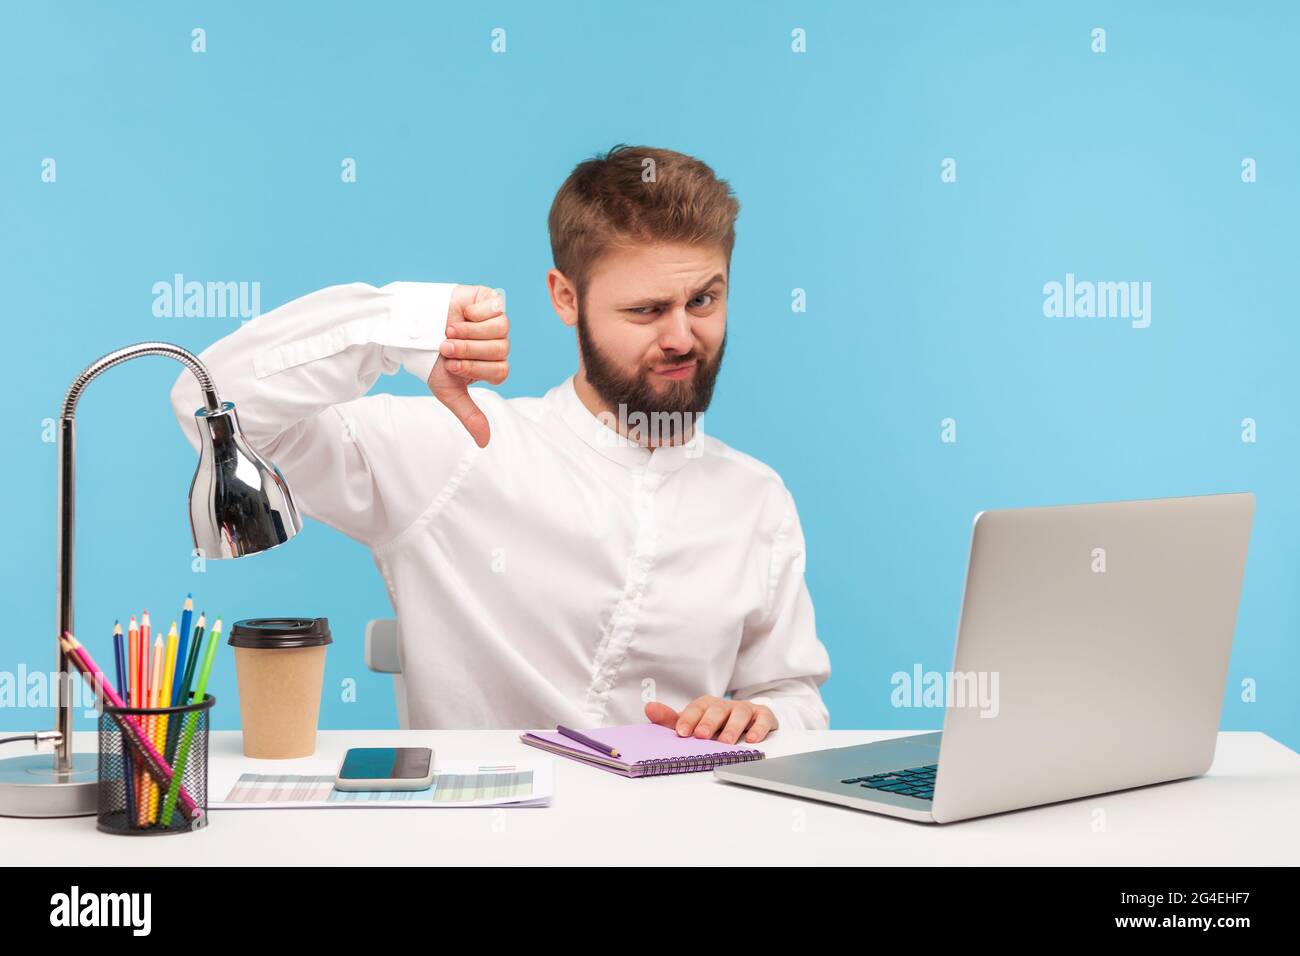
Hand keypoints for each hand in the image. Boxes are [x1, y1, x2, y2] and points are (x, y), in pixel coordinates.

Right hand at [427, 285, 509, 446]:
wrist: (411, 328)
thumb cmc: (430, 359)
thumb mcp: (448, 390)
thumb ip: (469, 415)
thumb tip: (484, 443)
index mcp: (493, 366)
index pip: (500, 371)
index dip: (474, 367)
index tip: (451, 364)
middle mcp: (498, 344)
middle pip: (500, 350)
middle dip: (469, 349)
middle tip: (446, 346)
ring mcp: (496, 321)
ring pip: (501, 330)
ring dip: (469, 332)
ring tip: (449, 330)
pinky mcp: (490, 300)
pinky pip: (496, 307)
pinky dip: (474, 312)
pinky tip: (460, 313)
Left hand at [645, 696, 777, 743]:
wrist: (747, 720)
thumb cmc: (716, 725)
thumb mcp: (693, 724)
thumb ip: (671, 719)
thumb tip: (649, 709)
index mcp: (707, 705)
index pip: (696, 708)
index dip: (688, 719)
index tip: (681, 732)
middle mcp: (726, 705)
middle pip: (717, 709)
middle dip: (708, 723)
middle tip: (701, 736)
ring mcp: (746, 709)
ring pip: (740, 713)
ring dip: (733, 728)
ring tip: (726, 742)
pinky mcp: (763, 715)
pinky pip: (763, 719)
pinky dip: (759, 728)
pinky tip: (752, 740)